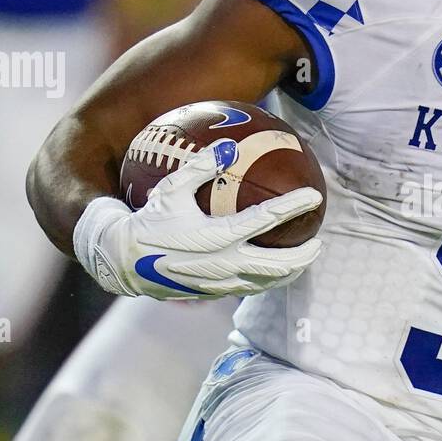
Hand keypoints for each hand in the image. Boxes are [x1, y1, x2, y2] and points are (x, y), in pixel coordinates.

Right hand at [74, 144, 320, 300]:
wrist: (122, 261)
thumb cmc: (148, 219)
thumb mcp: (171, 189)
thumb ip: (201, 166)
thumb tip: (229, 147)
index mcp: (216, 236)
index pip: (265, 220)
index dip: (292, 207)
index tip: (313, 197)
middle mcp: (222, 264)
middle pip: (276, 264)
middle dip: (303, 255)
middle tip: (319, 241)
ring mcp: (219, 283)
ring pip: (265, 282)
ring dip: (289, 272)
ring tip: (304, 260)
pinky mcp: (212, 293)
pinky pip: (248, 288)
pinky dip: (267, 279)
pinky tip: (273, 270)